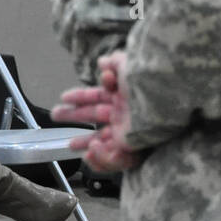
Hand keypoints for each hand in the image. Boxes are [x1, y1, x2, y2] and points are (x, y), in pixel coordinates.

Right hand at [50, 51, 141, 172]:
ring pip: (102, 139)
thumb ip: (114, 61)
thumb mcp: (128, 64)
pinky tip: (93, 149)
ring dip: (85, 142)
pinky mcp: (131, 147)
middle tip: (55, 115)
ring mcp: (127, 131)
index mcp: (122, 94)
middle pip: (94, 115)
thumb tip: (102, 62)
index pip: (97, 95)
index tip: (63, 97)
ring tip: (70, 144)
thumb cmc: (148, 81)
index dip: (79, 96)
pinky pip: (114, 158)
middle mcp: (123, 113)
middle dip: (73, 116)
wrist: (165, 100)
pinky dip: (101, 157)